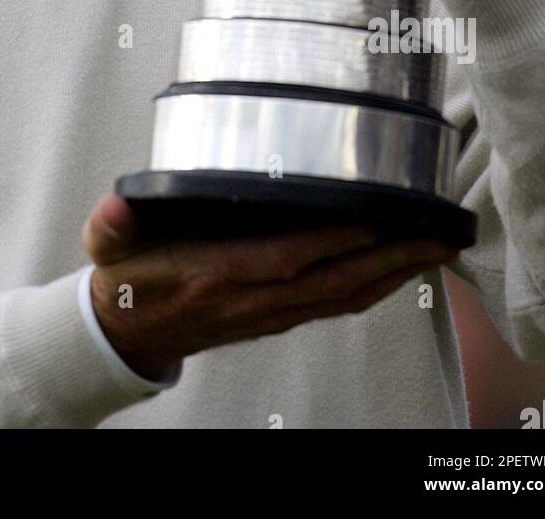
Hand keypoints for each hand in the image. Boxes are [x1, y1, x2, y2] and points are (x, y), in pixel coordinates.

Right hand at [81, 194, 457, 380]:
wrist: (126, 336)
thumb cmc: (126, 279)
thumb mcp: (106, 247)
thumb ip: (109, 225)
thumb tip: (112, 208)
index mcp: (214, 274)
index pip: (284, 258)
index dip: (332, 241)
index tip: (375, 216)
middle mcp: (250, 299)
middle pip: (333, 281)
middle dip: (391, 257)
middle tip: (438, 233)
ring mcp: (268, 314)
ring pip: (343, 297)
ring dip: (394, 273)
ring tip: (435, 247)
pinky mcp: (276, 319)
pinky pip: (335, 306)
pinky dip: (373, 287)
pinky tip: (397, 269)